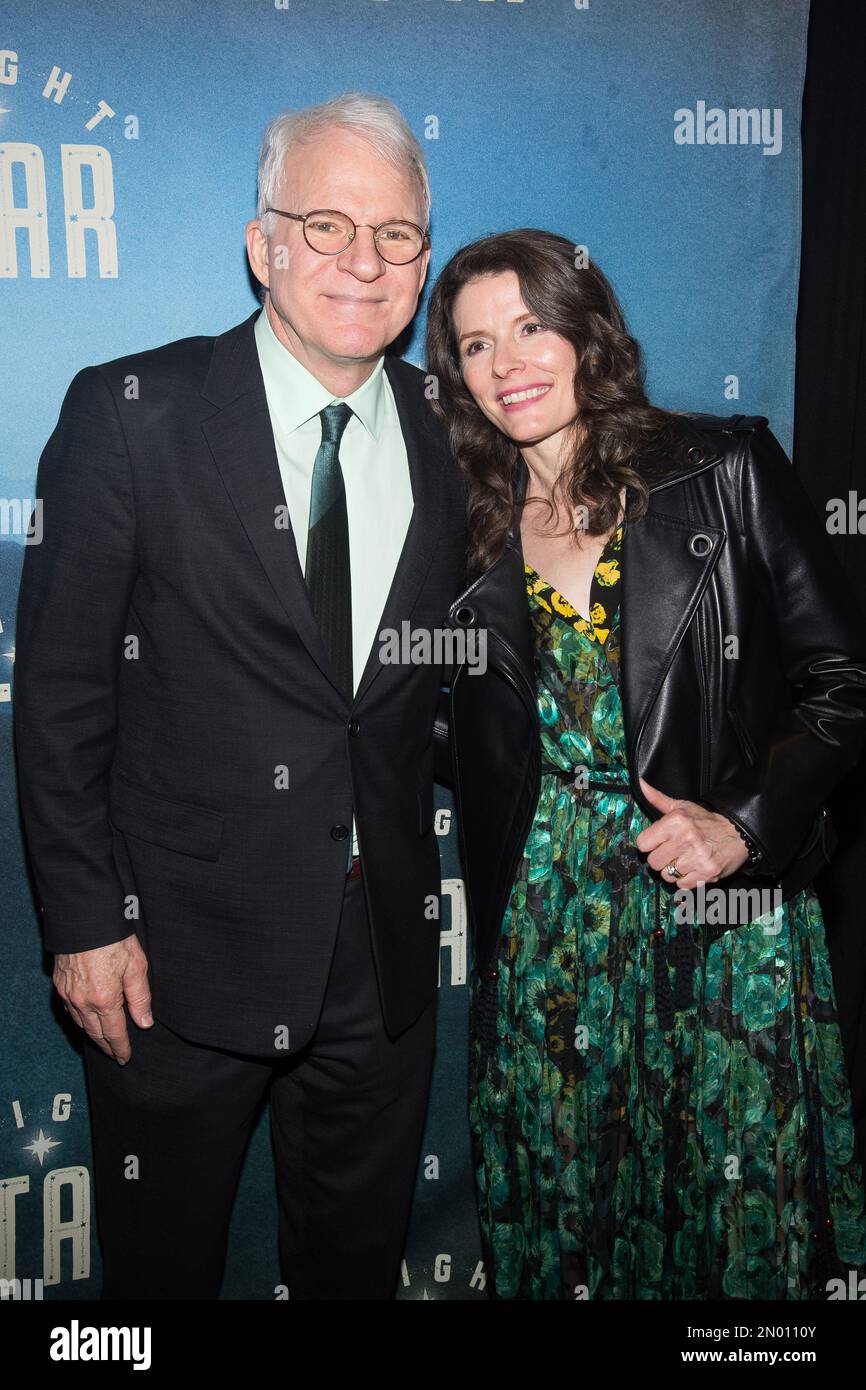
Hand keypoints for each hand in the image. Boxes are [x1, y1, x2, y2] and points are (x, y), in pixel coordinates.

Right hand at [53, 935, 152, 1064]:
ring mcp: (68, 994)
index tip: (125, 1058)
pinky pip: (70, 1010)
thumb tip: (145, 1023)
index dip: (120, 1048)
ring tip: (103, 1041)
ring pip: (81, 1023)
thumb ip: (140, 998)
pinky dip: (80, 1020)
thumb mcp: (136, 966)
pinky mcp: (59, 985)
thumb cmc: (114, 939)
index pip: (114, 1033)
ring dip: (93, 1034)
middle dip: (106, 1046)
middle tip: (115, 1055)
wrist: (83, 919)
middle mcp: (83, 1001)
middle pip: (95, 1032)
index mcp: (104, 999)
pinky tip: (86, 1020)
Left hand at [634, 777, 748, 889]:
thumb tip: (640, 784)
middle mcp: (685, 839)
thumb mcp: (682, 806)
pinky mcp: (707, 873)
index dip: (649, 844)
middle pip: (653, 862)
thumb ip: (658, 799)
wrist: (738, 833)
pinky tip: (693, 868)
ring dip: (673, 871)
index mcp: (675, 821)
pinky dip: (685, 880)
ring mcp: (697, 858)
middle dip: (661, 859)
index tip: (658, 843)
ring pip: (667, 876)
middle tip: (673, 853)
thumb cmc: (706, 821)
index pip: (643, 843)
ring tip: (685, 860)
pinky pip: (682, 885)